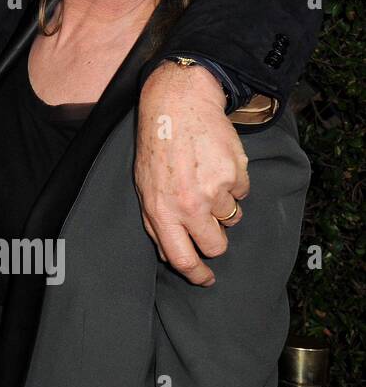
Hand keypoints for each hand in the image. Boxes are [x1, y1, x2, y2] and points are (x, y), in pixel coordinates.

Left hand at [135, 61, 249, 285]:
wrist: (177, 107)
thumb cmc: (157, 148)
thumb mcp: (144, 187)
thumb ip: (157, 221)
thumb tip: (172, 254)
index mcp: (160, 211)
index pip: (181, 259)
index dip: (197, 275)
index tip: (206, 279)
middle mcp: (187, 205)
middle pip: (215, 246)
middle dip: (216, 241)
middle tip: (212, 227)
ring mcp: (213, 191)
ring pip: (231, 218)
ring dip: (224, 206)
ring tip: (207, 179)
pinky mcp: (234, 174)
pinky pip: (242, 192)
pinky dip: (233, 182)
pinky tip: (216, 163)